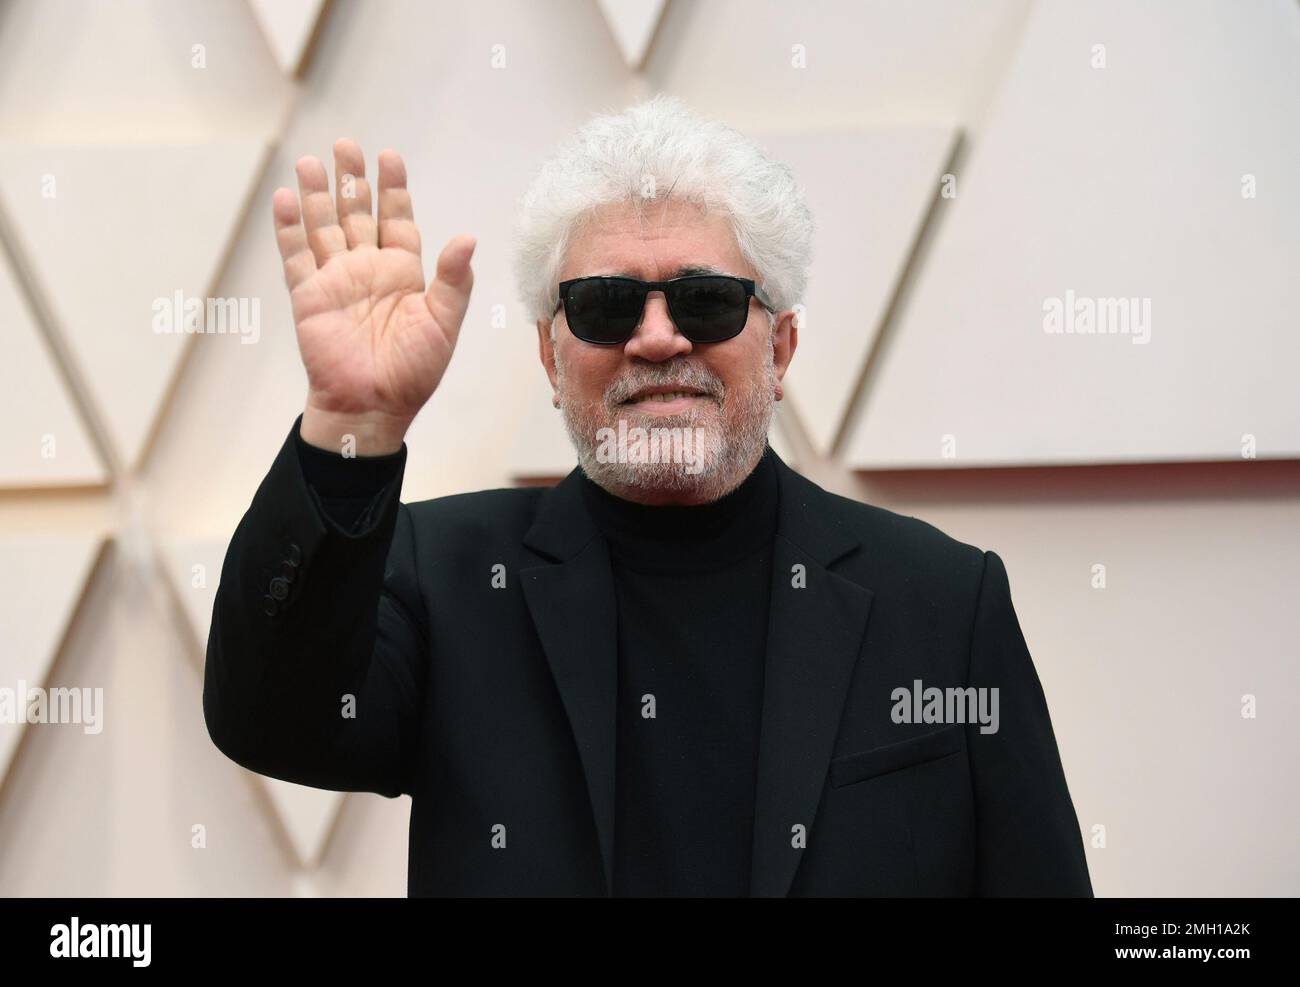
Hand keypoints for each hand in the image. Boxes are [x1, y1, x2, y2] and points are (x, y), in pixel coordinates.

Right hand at [273, 138, 475, 453]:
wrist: (372, 407)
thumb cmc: (412, 372)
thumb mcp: (443, 324)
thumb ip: (453, 281)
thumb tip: (467, 239)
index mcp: (403, 274)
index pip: (397, 219)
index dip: (393, 189)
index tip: (389, 157)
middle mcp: (368, 270)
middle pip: (357, 214)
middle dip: (352, 181)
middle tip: (346, 145)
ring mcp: (336, 280)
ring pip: (324, 227)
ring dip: (317, 195)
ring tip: (312, 161)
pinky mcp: (308, 296)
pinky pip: (297, 255)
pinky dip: (290, 227)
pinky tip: (287, 197)